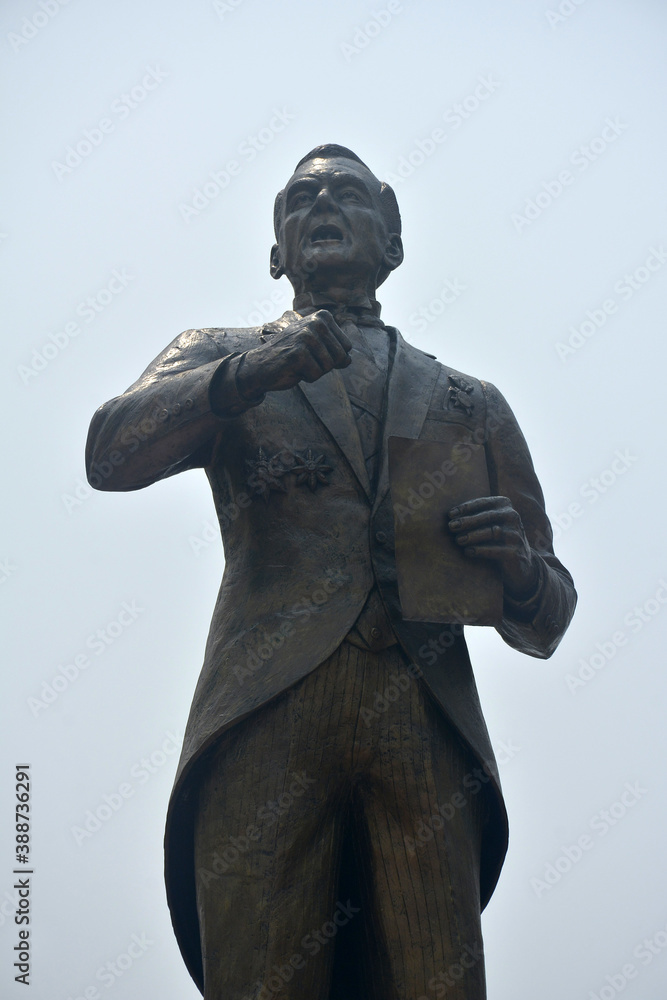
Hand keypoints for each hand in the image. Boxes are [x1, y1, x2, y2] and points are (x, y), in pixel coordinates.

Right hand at [237, 310, 351, 395]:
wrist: (261, 365)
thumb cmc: (291, 356)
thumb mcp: (316, 347)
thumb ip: (334, 350)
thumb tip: (348, 360)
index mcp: (323, 317)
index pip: (346, 347)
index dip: (332, 357)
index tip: (313, 352)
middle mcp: (316, 323)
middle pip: (340, 357)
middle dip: (325, 365)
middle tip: (305, 359)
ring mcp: (306, 337)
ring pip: (329, 367)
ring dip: (314, 371)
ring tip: (298, 363)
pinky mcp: (298, 353)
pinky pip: (316, 374)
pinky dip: (306, 377)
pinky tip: (292, 368)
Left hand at [448, 496, 538, 599]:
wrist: (520, 562)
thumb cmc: (496, 538)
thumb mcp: (489, 522)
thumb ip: (474, 516)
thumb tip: (449, 517)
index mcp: (504, 504)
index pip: (482, 503)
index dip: (465, 508)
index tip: (450, 514)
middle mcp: (512, 516)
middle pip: (487, 517)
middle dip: (467, 521)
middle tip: (451, 526)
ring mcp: (515, 535)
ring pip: (492, 532)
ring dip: (472, 536)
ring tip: (458, 540)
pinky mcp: (515, 552)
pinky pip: (496, 550)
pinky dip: (480, 550)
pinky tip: (468, 552)